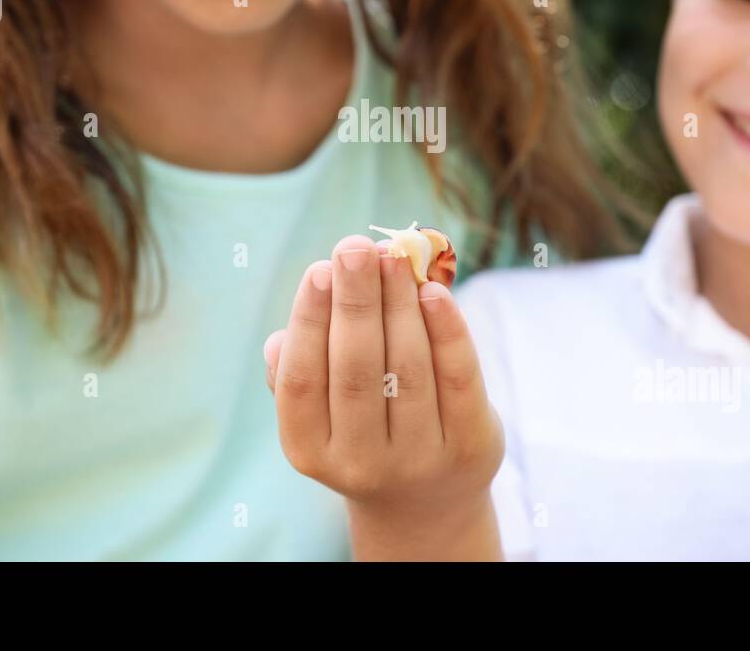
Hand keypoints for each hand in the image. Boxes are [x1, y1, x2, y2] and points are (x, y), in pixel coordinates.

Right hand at [265, 235, 503, 559]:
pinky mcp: (469, 447)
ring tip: (394, 255)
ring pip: (407, 368)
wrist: (427, 501)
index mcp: (310, 450)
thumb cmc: (363, 431)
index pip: (302, 380)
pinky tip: (434, 292)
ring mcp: (418, 459)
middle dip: (355, 301)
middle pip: (356, 370)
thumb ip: (298, 376)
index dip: (309, 323)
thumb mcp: (322, 417)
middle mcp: (361, 463)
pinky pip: (458, 378)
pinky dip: (447, 331)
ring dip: (399, 303)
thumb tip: (280, 340)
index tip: (319, 269)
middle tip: (354, 247)